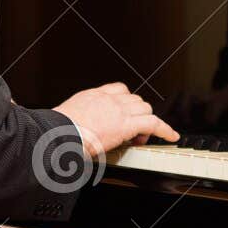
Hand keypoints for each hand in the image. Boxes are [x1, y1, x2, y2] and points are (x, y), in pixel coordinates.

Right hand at [53, 82, 177, 156]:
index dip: (126, 101)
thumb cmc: (56, 131)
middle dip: (137, 113)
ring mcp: (119, 110)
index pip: (118, 90)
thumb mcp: (64, 119)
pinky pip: (153, 123)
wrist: (58, 135)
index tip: (125, 111)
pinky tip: (171, 136)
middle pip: (135, 99)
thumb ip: (74, 120)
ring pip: (145, 108)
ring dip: (146, 121)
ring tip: (140, 137)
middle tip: (132, 130)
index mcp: (92, 97)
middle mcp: (108, 100)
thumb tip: (67, 130)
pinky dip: (165, 130)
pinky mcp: (126, 125)